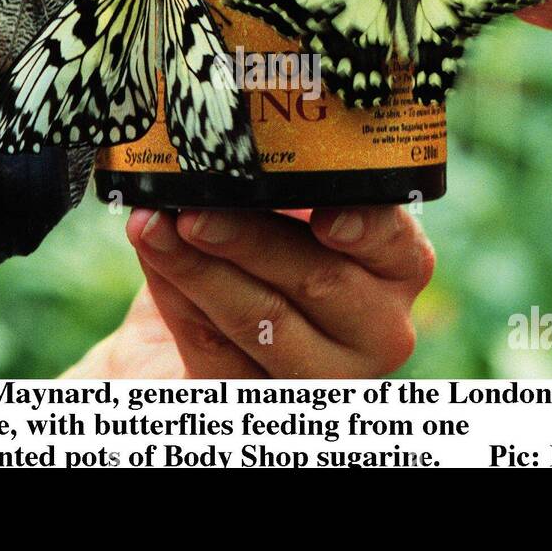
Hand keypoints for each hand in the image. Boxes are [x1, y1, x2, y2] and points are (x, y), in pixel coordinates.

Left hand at [62, 207, 433, 378]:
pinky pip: (215, 349)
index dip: (365, 229)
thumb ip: (272, 188)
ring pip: (264, 321)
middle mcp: (377, 328)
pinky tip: (153, 255)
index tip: (328, 217)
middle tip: (195, 211)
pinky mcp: (262, 400)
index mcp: (397, 267)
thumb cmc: (250, 254)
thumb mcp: (276, 212)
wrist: (186, 336)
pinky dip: (178, 296)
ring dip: (200, 269)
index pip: (395, 244)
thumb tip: (225, 150)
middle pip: (320, 281)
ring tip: (154, 228)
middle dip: (251, 240)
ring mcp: (325, 374)